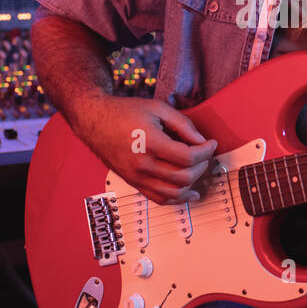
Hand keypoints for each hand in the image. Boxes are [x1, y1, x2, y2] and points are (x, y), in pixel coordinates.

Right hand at [77, 95, 217, 205]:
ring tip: (198, 170)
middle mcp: (143, 164)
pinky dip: (177, 199)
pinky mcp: (133, 183)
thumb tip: (201, 141)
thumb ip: (183, 124)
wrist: (95, 120)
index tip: (211, 144)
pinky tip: (189, 192)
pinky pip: (159, 199)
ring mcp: (137, 177)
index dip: (206, 151)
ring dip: (193, 183)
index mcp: (150, 143)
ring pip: (174, 193)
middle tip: (205, 153)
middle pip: (184, 176)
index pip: (189, 157)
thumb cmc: (125, 112)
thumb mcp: (158, 108)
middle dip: (202, 165)